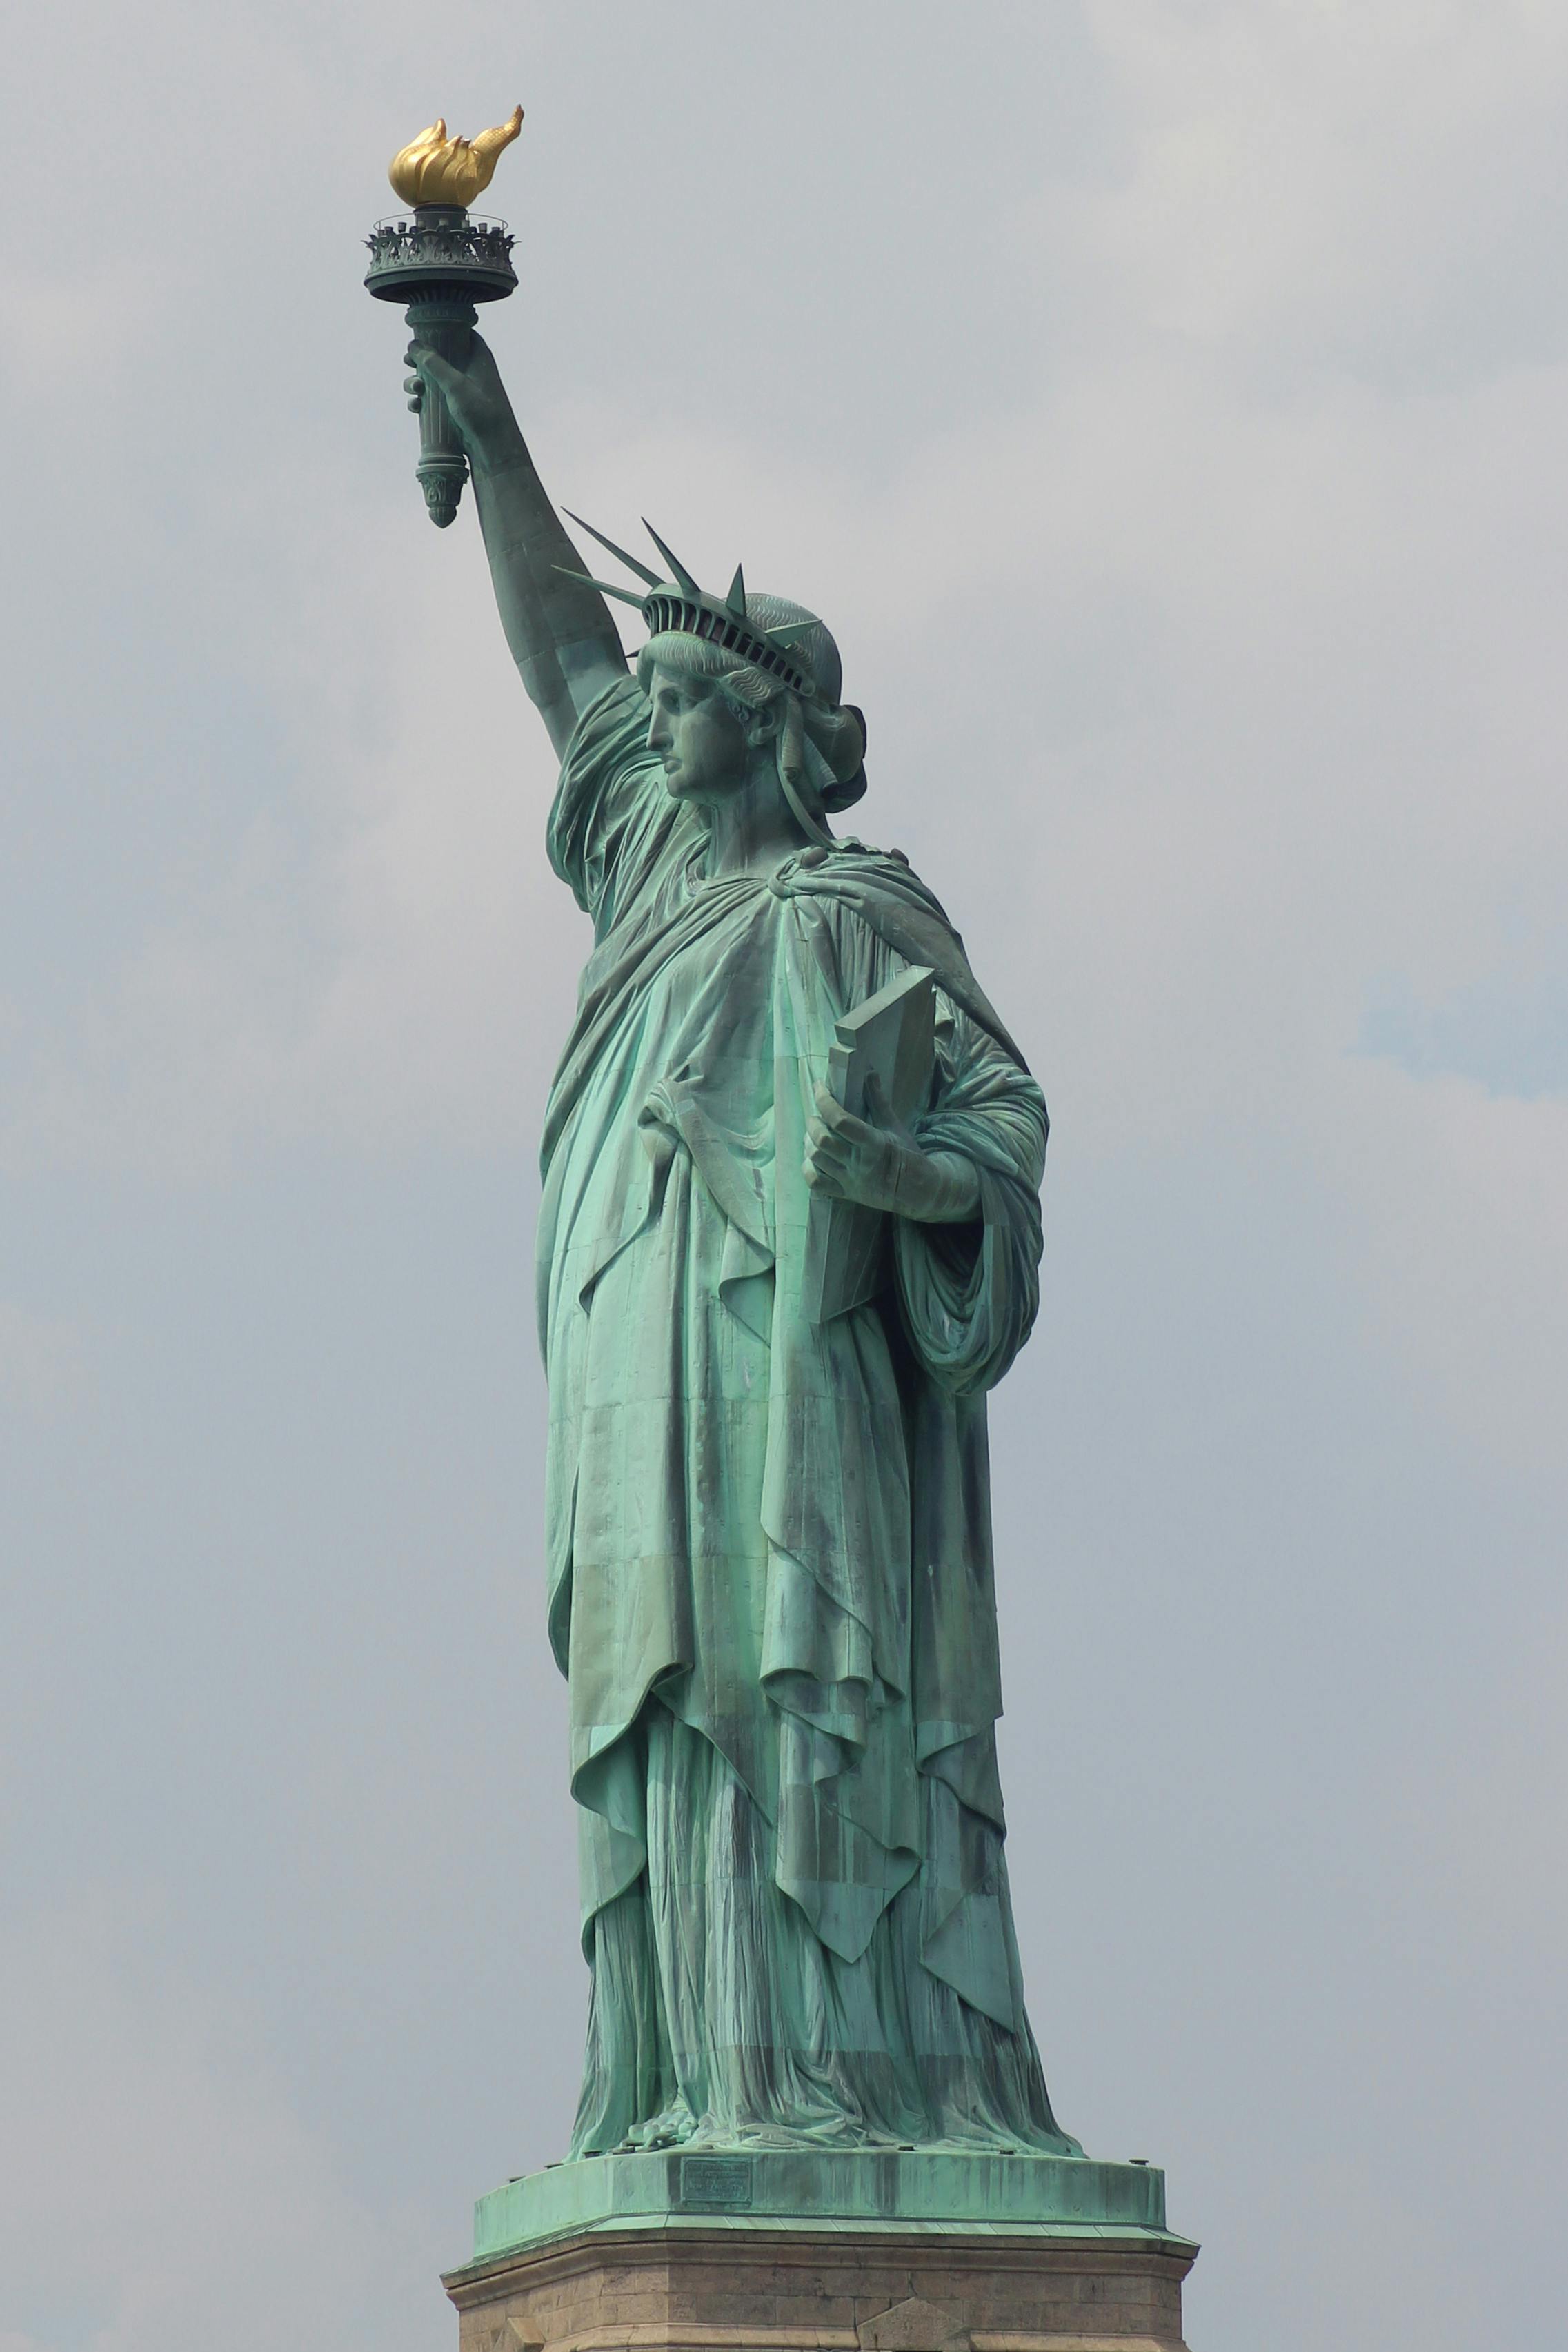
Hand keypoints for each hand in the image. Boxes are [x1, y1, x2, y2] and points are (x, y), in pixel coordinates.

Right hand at [403, 330, 524, 471]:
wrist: (493, 448)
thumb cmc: (481, 412)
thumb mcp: (455, 383)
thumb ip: (434, 363)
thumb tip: (413, 345)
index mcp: (478, 355)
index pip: (459, 332)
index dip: (439, 331)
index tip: (421, 334)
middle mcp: (469, 369)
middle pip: (439, 355)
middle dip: (420, 360)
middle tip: (408, 362)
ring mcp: (461, 389)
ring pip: (432, 378)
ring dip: (417, 382)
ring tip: (415, 390)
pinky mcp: (453, 408)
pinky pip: (432, 399)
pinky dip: (422, 401)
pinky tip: (416, 407)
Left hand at [804, 1075, 979, 1222]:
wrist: (916, 1191)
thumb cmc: (907, 1156)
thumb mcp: (895, 1127)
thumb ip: (878, 1102)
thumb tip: (870, 1074)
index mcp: (874, 1144)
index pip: (841, 1121)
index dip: (825, 1101)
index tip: (820, 1087)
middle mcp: (859, 1164)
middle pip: (822, 1140)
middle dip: (813, 1123)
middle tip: (817, 1115)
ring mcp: (850, 1181)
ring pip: (816, 1159)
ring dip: (809, 1142)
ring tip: (814, 1133)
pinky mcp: (844, 1194)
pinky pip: (816, 1183)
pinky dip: (808, 1168)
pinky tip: (813, 1157)